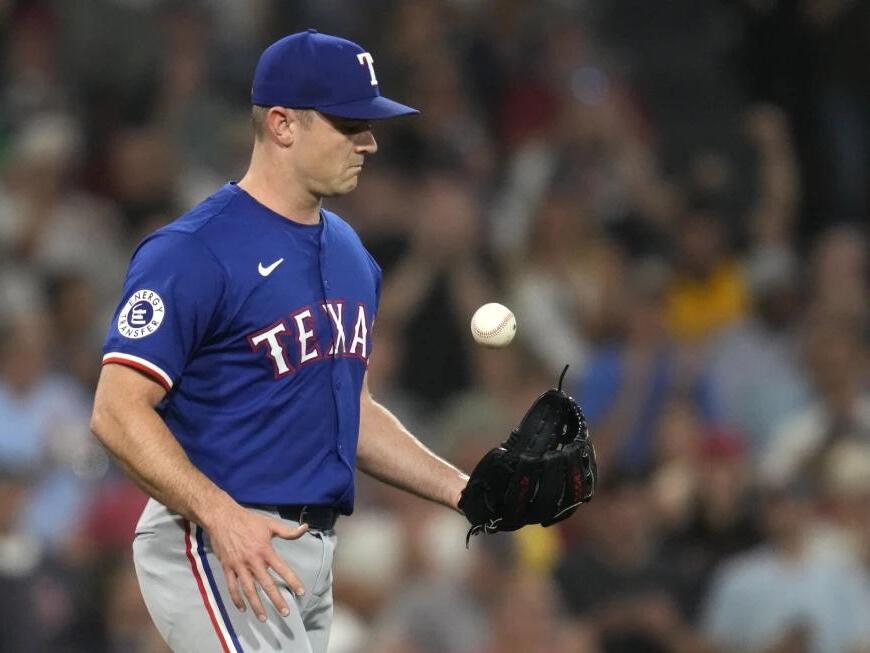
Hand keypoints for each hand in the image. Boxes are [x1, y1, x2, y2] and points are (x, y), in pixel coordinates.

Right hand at [204, 503, 308, 621]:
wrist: (222, 518)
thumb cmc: (248, 521)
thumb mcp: (270, 524)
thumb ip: (288, 531)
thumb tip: (305, 528)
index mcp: (265, 550)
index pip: (282, 568)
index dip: (292, 580)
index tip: (301, 592)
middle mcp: (252, 561)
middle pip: (266, 584)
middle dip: (276, 600)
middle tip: (285, 613)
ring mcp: (239, 566)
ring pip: (249, 590)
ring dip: (256, 605)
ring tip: (264, 618)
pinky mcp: (227, 568)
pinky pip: (232, 587)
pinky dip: (236, 599)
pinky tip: (243, 609)